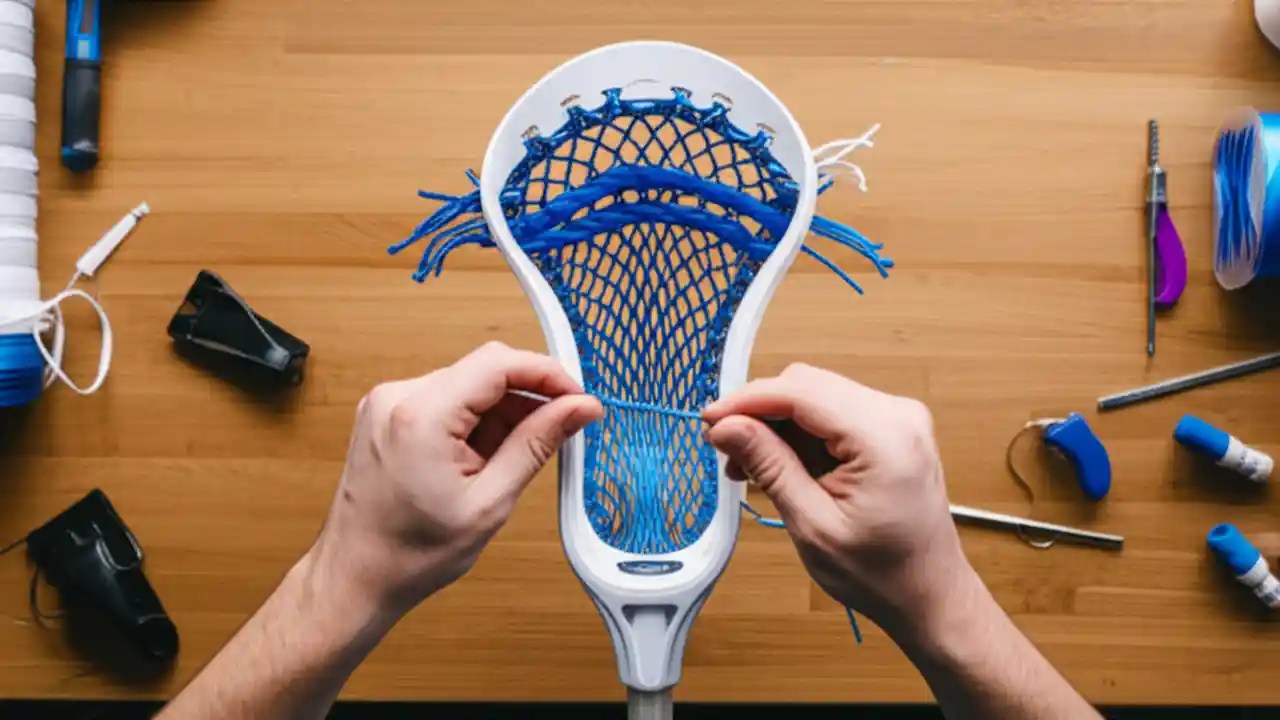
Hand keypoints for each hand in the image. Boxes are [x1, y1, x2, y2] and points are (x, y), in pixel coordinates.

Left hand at [310, 342, 603, 617]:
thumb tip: (581, 408)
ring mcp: (388, 402)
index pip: (499, 364)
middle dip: (529, 394)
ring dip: (503, 410)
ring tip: (516, 457)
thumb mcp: (490, 502)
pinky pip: (446, 397)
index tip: (578, 398)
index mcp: (420, 415)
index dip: (547, 374)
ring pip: (468, 383)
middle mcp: (397, 396)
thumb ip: (537, 445)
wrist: (356, 575)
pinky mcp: (387, 413)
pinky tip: (487, 455)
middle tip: (561, 429)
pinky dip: (476, 419)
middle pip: (484, 369)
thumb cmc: (412, 553)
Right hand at [702, 363, 975, 638]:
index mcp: (885, 437)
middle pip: (807, 385)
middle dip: (759, 411)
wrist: (929, 594)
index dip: (747, 401)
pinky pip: (832, 412)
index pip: (801, 392)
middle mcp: (898, 414)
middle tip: (723, 447)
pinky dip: (799, 432)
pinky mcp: (892, 426)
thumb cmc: (880, 573)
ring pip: (815, 395)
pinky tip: (776, 462)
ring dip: (776, 423)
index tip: (708, 421)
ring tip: (746, 465)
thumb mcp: (813, 524)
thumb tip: (725, 426)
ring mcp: (898, 417)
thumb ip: (770, 466)